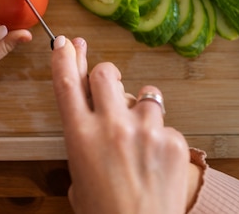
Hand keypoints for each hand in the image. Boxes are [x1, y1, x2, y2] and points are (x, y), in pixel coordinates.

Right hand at [51, 36, 190, 213]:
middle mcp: (111, 127)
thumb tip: (94, 124)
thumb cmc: (105, 213)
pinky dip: (160, 137)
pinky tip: (156, 160)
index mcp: (80, 136)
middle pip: (106, 72)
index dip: (64, 58)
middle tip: (109, 84)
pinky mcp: (174, 140)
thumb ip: (85, 142)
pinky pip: (166, 124)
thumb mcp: (79, 177)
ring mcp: (146, 131)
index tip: (64, 43)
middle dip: (105, 74)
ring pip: (143, 93)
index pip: (67, 84)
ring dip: (139, 107)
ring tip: (140, 135)